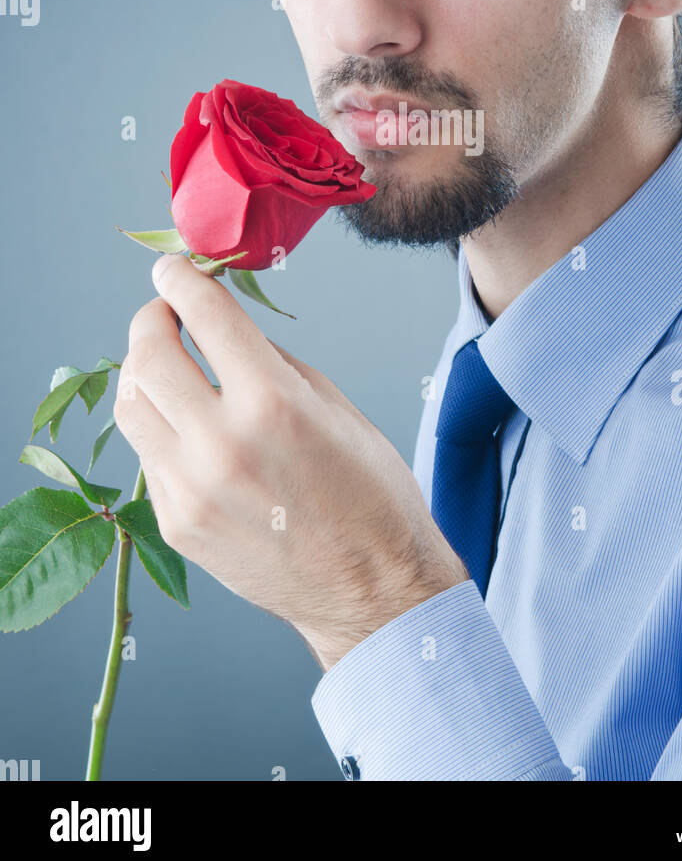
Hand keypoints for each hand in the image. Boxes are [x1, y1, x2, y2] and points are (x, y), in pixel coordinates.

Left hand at [113, 253, 467, 669]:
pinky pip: (147, 457)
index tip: (174, 269)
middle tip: (165, 313)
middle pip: (147, 354)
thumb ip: (272, 364)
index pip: (204, 315)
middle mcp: (222, 442)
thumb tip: (225, 334)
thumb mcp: (334, 406)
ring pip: (130, 406)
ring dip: (142, 372)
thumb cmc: (371, 494)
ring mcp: (191, 489)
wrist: (373, 590)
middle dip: (151, 318)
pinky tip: (188, 427)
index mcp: (272, 402)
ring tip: (167, 366)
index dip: (182, 279)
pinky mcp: (178, 523)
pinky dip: (160, 428)